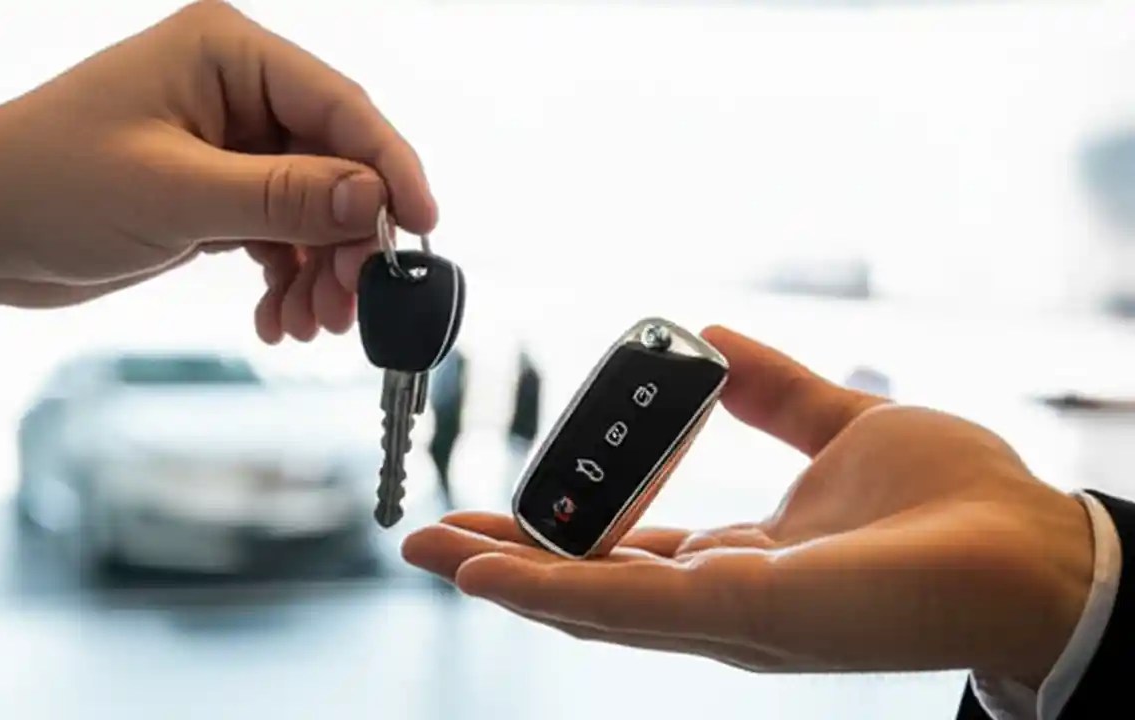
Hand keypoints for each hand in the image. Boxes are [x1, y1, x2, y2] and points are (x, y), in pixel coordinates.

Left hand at [0, 0, 433, 343]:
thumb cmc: (46, 183)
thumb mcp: (176, 192)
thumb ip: (285, 196)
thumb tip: (375, 201)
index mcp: (227, 53)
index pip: (340, 106)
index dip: (390, 169)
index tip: (421, 229)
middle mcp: (236, 90)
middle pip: (336, 162)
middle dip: (348, 240)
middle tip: (353, 302)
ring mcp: (228, 142)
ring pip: (314, 207)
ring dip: (320, 270)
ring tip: (311, 324)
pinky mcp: (216, 190)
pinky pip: (280, 233)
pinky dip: (287, 277)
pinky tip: (278, 319)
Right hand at [402, 326, 1094, 686]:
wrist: (1034, 549)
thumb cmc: (958, 504)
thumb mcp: (842, 427)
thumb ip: (775, 392)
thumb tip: (712, 341)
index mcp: (741, 559)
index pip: (624, 549)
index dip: (555, 529)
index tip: (497, 502)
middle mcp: (722, 599)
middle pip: (588, 583)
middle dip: (505, 563)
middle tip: (426, 539)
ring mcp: (728, 614)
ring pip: (590, 601)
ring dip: (506, 576)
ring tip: (433, 552)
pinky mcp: (747, 613)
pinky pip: (629, 603)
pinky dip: (553, 588)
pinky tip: (491, 571)